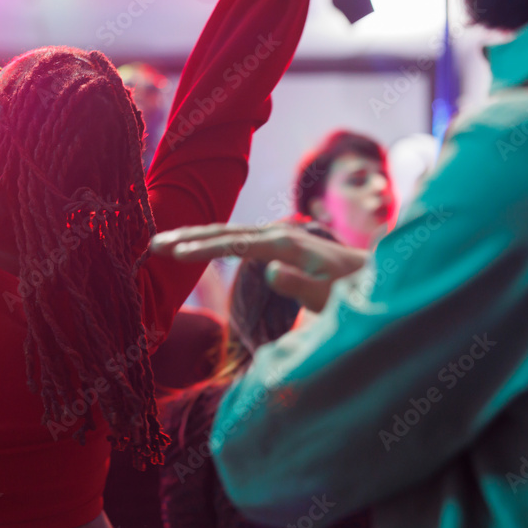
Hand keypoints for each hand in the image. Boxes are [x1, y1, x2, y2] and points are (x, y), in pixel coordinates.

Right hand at [151, 223, 368, 310]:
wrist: (376, 275)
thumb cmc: (354, 292)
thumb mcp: (330, 296)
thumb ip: (301, 286)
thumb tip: (269, 270)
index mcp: (284, 244)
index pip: (234, 244)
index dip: (203, 250)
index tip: (173, 254)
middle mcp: (278, 233)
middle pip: (224, 231)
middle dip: (187, 236)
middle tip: (152, 243)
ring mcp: (277, 235)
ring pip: (227, 232)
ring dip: (195, 236)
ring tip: (163, 242)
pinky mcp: (277, 242)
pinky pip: (237, 239)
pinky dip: (211, 240)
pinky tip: (197, 245)